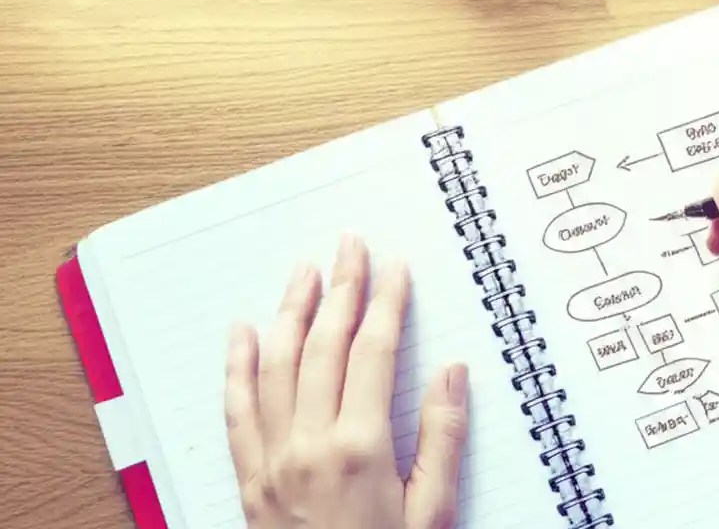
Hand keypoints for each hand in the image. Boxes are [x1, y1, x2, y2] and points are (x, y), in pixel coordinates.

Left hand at [224, 235, 469, 528]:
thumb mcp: (432, 512)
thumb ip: (443, 438)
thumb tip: (452, 372)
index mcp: (361, 447)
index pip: (373, 351)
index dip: (386, 302)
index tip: (394, 268)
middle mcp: (310, 443)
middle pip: (324, 344)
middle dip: (340, 288)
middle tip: (350, 246)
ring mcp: (272, 458)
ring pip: (277, 364)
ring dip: (291, 310)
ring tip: (304, 270)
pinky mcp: (248, 478)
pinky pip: (236, 409)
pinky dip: (237, 366)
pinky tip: (243, 332)